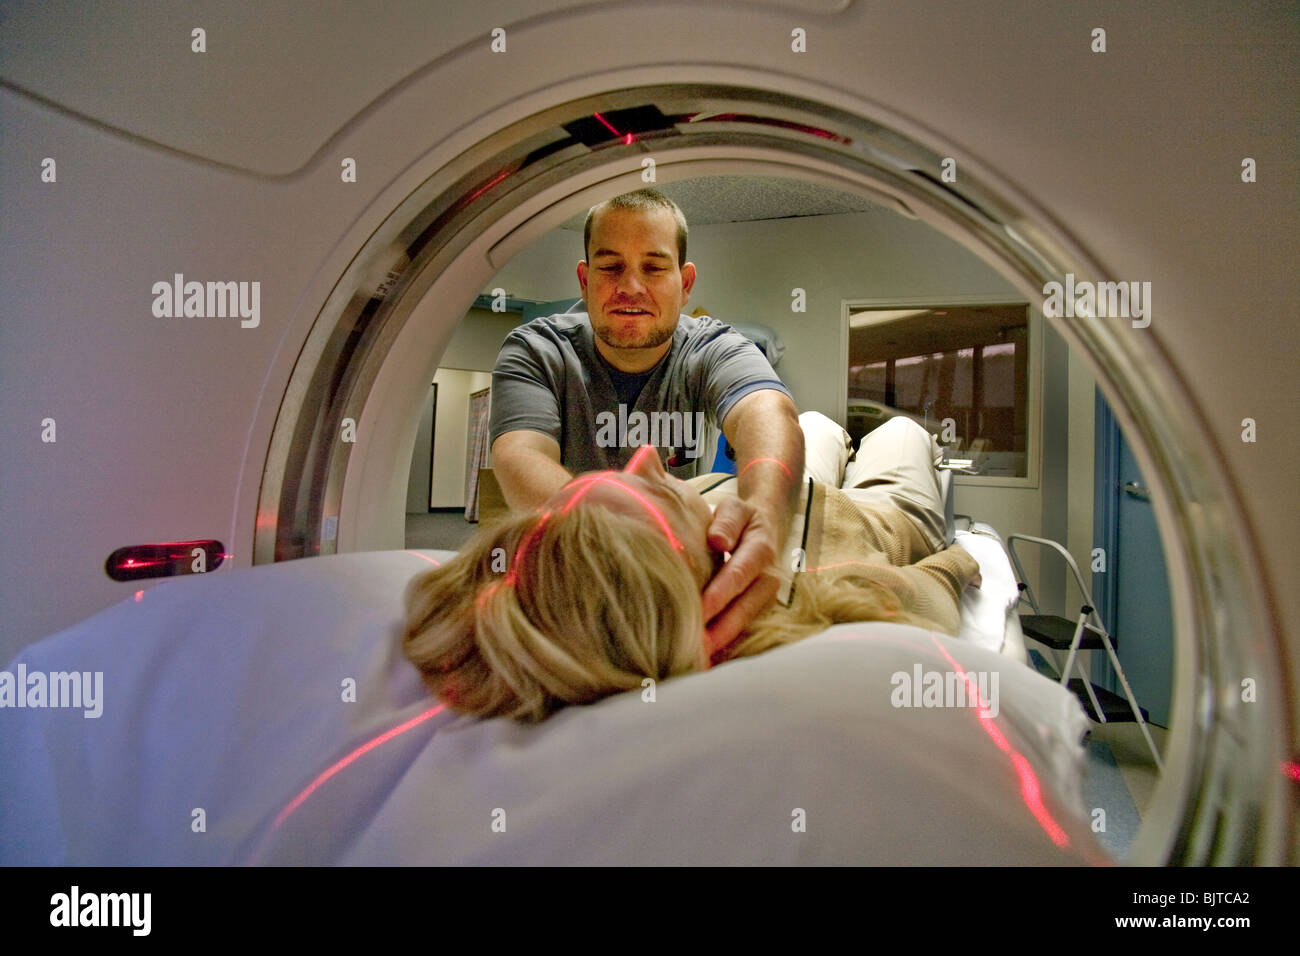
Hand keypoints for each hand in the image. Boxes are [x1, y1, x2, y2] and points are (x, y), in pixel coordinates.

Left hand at [700, 498, 782, 657]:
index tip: (700, 607)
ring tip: (700, 656)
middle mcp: (769, 576)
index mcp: (761, 548)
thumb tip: (716, 540)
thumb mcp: (734, 508)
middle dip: (722, 627)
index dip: (720, 593)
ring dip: (725, 640)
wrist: (762, 529)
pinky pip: (747, 630)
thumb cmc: (739, 519)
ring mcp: (767, 596)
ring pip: (748, 621)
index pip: (739, 573)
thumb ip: (726, 521)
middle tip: (696, 644)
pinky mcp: (761, 610)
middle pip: (746, 605)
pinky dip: (729, 645)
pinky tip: (709, 658)